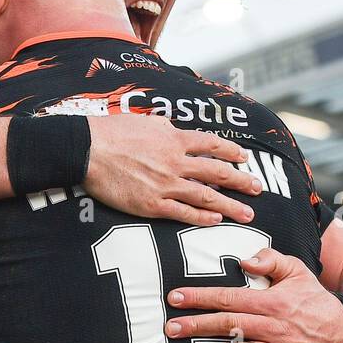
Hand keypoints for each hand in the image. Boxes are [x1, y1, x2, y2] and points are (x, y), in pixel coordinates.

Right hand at [85, 116, 261, 224]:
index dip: (232, 151)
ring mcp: (165, 184)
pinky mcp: (152, 204)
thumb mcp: (145, 122)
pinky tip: (216, 221)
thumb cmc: (111, 132)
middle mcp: (176, 162)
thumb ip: (166, 128)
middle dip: (241, 181)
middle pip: (217, 173)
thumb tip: (177, 130)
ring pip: (206, 196)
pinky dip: (202, 217)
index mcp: (174, 138)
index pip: (212, 145)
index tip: (244, 158)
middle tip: (257, 188)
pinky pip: (184, 213)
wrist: (85, 150)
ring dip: (230, 206)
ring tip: (247, 214)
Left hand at [165, 248, 342, 342]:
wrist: (342, 329)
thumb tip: (244, 261)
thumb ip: (270, 259)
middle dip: (197, 327)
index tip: (176, 298)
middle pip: (228, 325)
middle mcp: (273, 327)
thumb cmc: (312, 298)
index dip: (201, 298)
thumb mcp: (297, 269)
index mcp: (272, 301)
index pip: (229, 298)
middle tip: (170, 328)